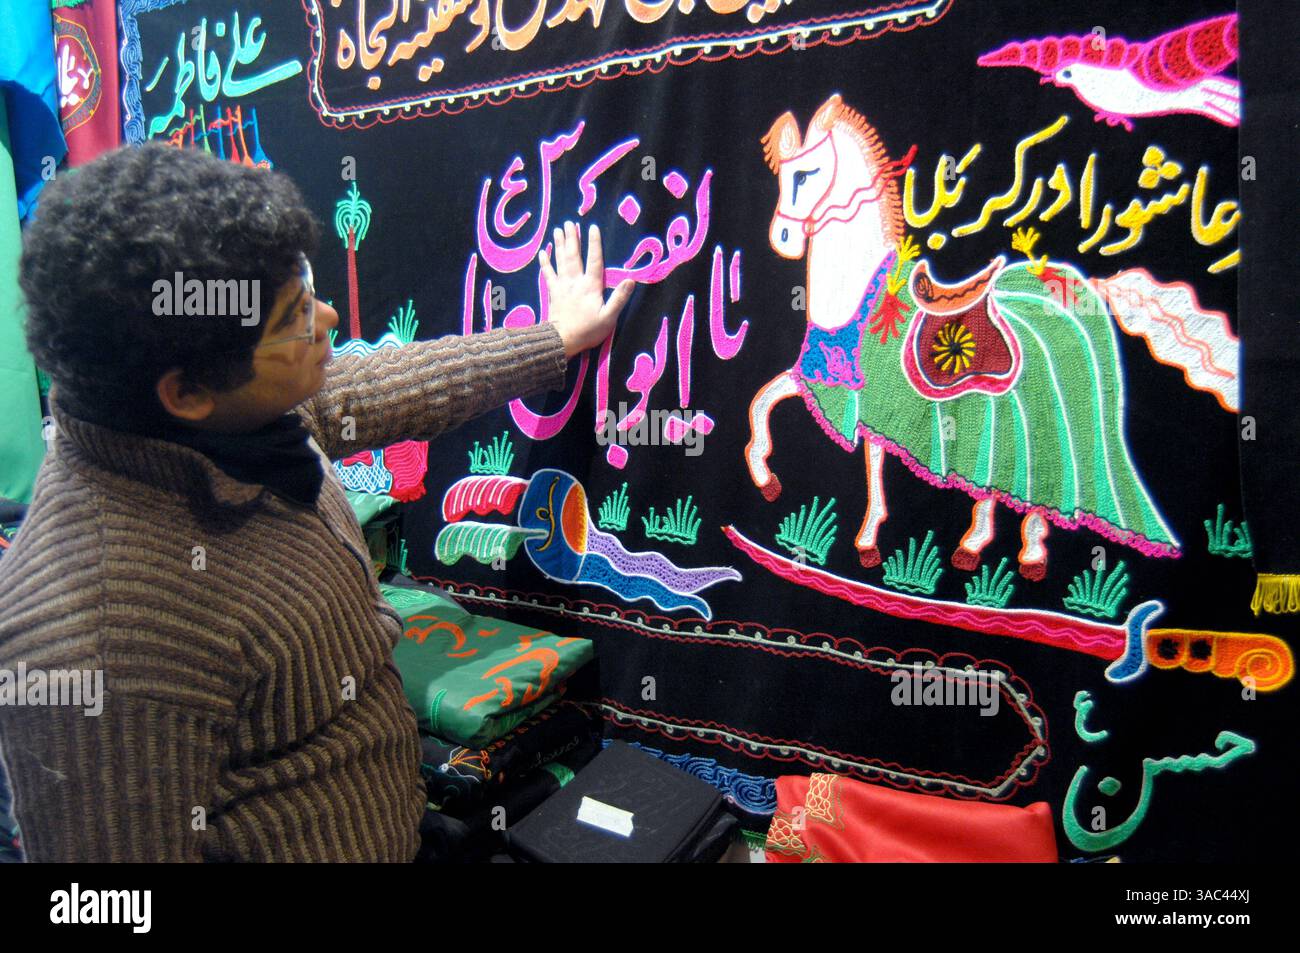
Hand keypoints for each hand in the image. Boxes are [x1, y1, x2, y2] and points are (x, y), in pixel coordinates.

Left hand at [538, 221, 634, 357]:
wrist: (563, 340)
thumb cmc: (588, 330)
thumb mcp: (609, 317)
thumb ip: (619, 298)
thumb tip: (631, 280)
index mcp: (591, 286)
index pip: (594, 260)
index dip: (594, 243)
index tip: (593, 227)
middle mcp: (576, 281)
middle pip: (574, 256)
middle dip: (572, 238)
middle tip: (570, 222)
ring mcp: (562, 286)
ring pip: (560, 260)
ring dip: (559, 244)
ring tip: (558, 229)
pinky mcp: (553, 293)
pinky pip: (548, 274)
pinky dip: (545, 262)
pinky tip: (543, 252)